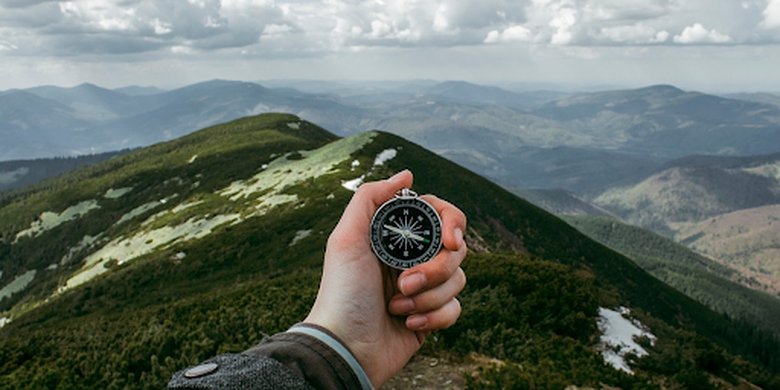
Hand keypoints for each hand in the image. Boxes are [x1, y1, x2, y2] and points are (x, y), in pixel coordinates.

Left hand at [304, 170, 466, 387]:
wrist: (345, 347)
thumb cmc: (342, 293)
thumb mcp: (346, 239)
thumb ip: (371, 198)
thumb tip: (408, 174)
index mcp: (396, 237)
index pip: (440, 216)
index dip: (452, 224)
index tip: (450, 241)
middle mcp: (412, 258)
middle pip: (456, 249)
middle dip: (434, 269)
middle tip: (405, 283)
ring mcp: (423, 288)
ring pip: (458, 280)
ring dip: (428, 297)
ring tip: (397, 307)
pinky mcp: (431, 316)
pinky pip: (456, 309)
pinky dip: (434, 317)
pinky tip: (408, 324)